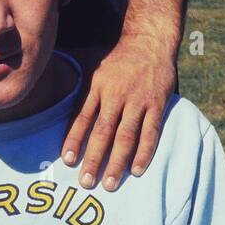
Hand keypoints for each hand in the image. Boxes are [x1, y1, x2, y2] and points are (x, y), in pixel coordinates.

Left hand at [61, 34, 176, 191]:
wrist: (149, 41)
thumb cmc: (118, 61)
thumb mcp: (96, 71)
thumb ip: (85, 95)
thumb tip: (67, 121)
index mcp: (98, 87)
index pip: (83, 118)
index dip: (75, 140)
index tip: (68, 160)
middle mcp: (116, 95)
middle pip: (103, 132)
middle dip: (94, 158)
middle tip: (86, 182)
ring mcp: (138, 101)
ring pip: (126, 136)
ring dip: (117, 162)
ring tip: (110, 184)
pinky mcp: (157, 104)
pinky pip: (150, 132)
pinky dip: (144, 152)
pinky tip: (137, 170)